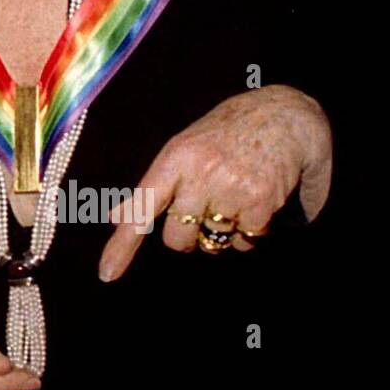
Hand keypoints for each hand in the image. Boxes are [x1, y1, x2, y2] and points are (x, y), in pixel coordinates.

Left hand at [99, 84, 332, 281]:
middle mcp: (200, 173)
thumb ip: (153, 185)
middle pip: (177, 237)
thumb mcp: (183, 148)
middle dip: (186, 236)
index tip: (107, 273)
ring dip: (220, 234)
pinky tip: (253, 205)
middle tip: (200, 212)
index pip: (141, 207)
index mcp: (174, 158)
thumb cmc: (225, 134)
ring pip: (213, 242)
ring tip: (232, 199)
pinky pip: (244, 242)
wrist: (283, 116)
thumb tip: (116, 216)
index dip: (122, 244)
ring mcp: (231, 188)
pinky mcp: (261, 203)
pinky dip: (248, 234)